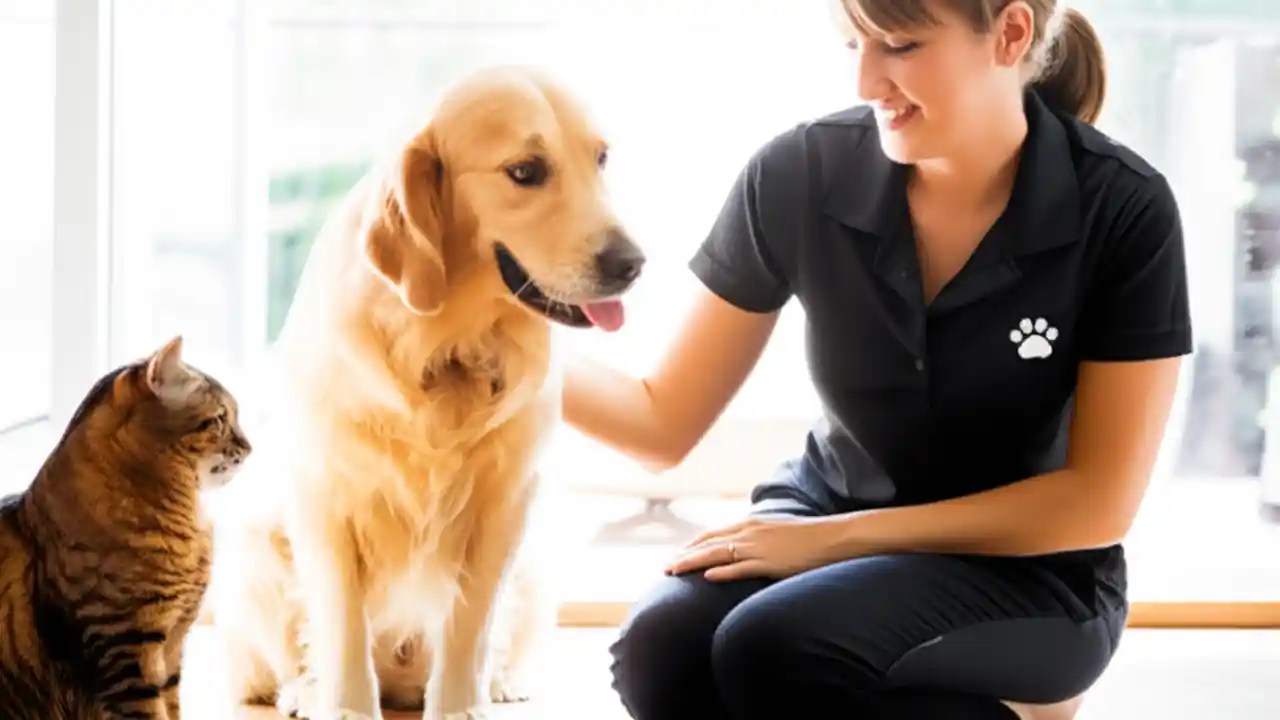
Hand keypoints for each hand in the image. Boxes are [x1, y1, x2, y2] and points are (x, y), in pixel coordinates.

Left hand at [665, 515, 846, 581]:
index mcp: (752, 525)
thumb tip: (745, 548)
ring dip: (693, 563)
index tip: (679, 554)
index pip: (714, 534)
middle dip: (685, 555)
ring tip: (674, 571)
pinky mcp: (770, 563)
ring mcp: (759, 548)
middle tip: (666, 568)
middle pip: (709, 543)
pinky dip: (722, 572)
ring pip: (718, 554)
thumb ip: (759, 538)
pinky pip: (741, 567)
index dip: (694, 544)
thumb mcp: (777, 532)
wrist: (832, 538)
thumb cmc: (808, 538)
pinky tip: (706, 578)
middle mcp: (750, 533)